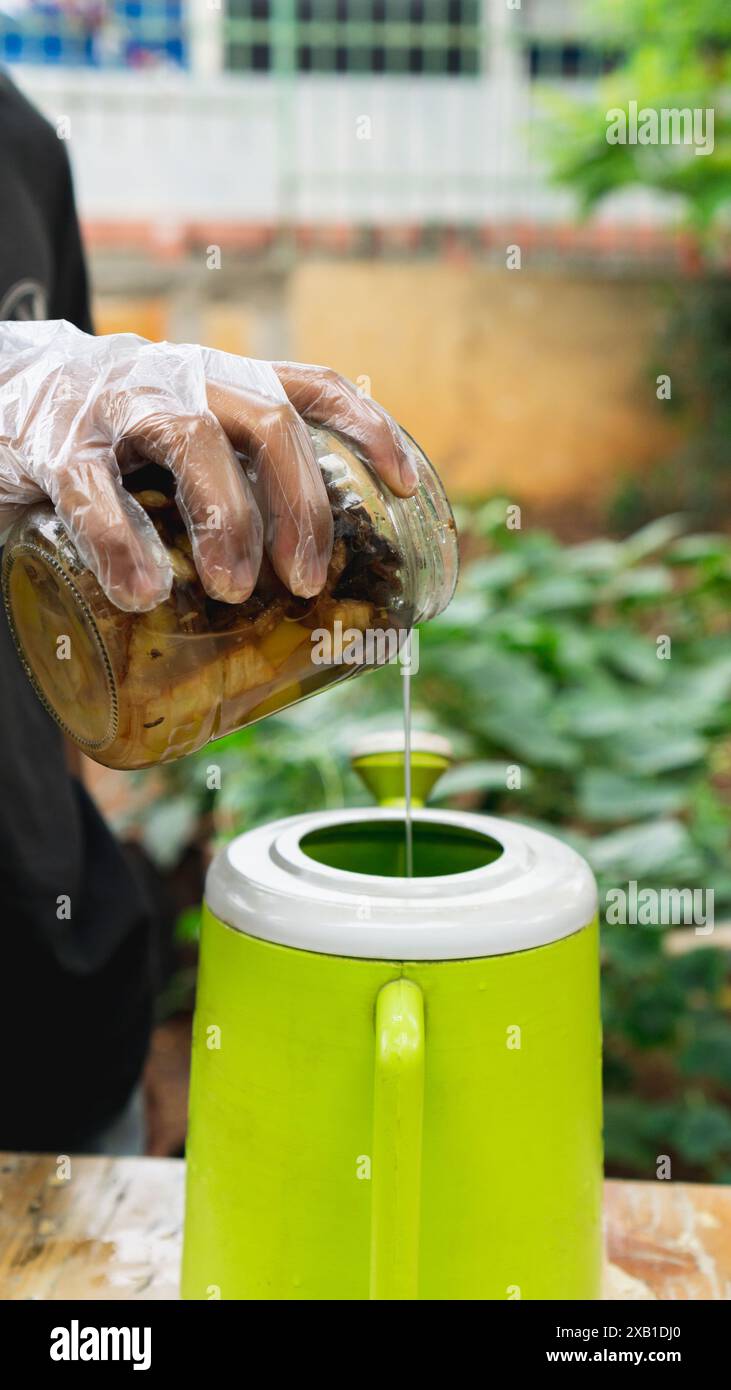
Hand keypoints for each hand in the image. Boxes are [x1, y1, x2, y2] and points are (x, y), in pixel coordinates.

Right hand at [0, 320, 418, 610]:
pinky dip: (120, 542)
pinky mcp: (60, 438)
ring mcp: (122, 402)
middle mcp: (185, 379)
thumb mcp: (181, 436)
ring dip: (226, 520)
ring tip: (236, 591)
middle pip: (269, 425)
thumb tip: (291, 592)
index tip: (405, 485)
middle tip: (306, 580)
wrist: (6, 390)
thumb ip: (228, 483)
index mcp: (224, 382)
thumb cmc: (113, 435)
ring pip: (193, 443)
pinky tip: (140, 593)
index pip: (313, 386)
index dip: (367, 429)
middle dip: (300, 506)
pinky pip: (95, 488)